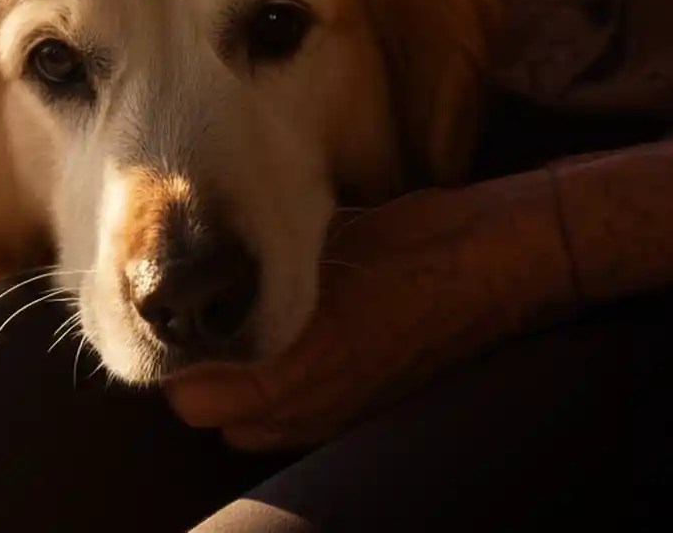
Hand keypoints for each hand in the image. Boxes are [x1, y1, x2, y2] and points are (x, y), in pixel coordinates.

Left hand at [164, 171, 577, 450]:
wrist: (494, 267)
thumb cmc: (411, 243)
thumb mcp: (318, 243)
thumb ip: (258, 274)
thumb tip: (205, 273)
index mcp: (292, 361)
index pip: (188, 395)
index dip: (177, 352)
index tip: (182, 314)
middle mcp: (308, 406)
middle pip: (208, 420)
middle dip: (198, 376)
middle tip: (207, 324)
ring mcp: (336, 418)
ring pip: (246, 431)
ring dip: (234, 395)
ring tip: (245, 339)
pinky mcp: (360, 417)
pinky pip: (290, 428)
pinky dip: (274, 403)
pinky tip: (291, 354)